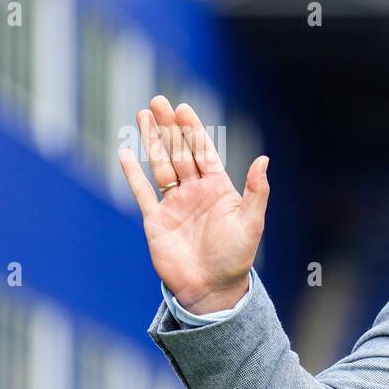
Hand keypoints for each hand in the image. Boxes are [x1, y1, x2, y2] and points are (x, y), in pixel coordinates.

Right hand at [117, 95, 268, 313]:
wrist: (212, 289)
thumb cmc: (236, 257)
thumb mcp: (252, 221)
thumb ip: (256, 190)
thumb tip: (264, 158)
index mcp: (218, 189)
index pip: (203, 152)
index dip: (193, 130)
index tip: (184, 108)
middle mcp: (195, 192)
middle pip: (179, 152)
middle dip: (169, 127)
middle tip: (158, 100)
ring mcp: (174, 205)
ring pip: (160, 166)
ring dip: (151, 141)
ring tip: (143, 115)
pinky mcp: (156, 220)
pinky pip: (142, 193)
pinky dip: (132, 174)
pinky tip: (124, 153)